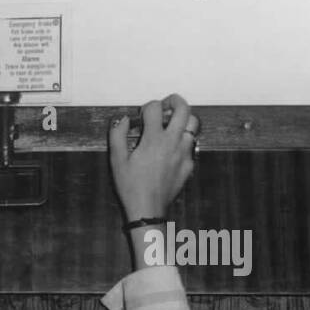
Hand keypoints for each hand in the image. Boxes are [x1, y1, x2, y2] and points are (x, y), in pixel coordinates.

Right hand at [108, 94, 198, 222]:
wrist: (148, 209)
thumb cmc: (130, 186)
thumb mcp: (117, 161)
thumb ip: (118, 135)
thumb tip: (124, 119)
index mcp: (154, 139)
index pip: (155, 108)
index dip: (147, 106)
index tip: (142, 115)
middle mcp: (172, 142)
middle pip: (184, 109)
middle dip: (175, 101)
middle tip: (167, 105)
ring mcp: (184, 153)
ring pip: (193, 125)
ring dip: (182, 120)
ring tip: (171, 126)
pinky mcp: (189, 164)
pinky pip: (190, 144)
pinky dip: (182, 140)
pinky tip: (171, 149)